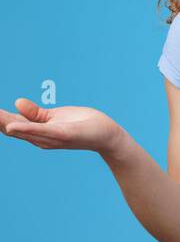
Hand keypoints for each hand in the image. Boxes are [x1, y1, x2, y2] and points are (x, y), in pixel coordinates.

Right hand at [1, 98, 123, 153]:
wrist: (108, 135)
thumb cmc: (82, 125)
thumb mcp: (54, 117)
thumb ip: (35, 113)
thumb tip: (16, 103)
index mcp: (34, 131)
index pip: (6, 123)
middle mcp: (38, 138)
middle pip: (7, 128)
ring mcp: (50, 138)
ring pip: (21, 131)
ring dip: (1, 123)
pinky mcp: (64, 135)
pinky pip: (43, 131)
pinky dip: (27, 129)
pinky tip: (13, 126)